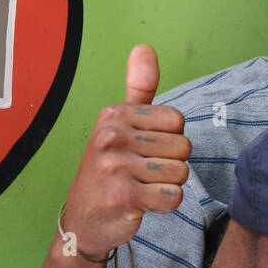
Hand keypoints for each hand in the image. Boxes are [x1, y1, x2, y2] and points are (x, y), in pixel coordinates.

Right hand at [61, 45, 190, 261]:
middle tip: (141, 174)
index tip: (143, 151)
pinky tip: (141, 204)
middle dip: (170, 164)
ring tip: (140, 187)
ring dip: (167, 186)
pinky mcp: (124, 197)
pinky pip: (173, 197)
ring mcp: (116, 167)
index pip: (177, 120)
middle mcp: (111, 136)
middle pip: (183, 147)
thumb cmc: (109, 169)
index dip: (168, 139)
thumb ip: (138, 88)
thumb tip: (144, 47)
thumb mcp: (119, 124)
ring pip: (181, 173)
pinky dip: (164, 205)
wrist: (83, 220)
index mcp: (114, 114)